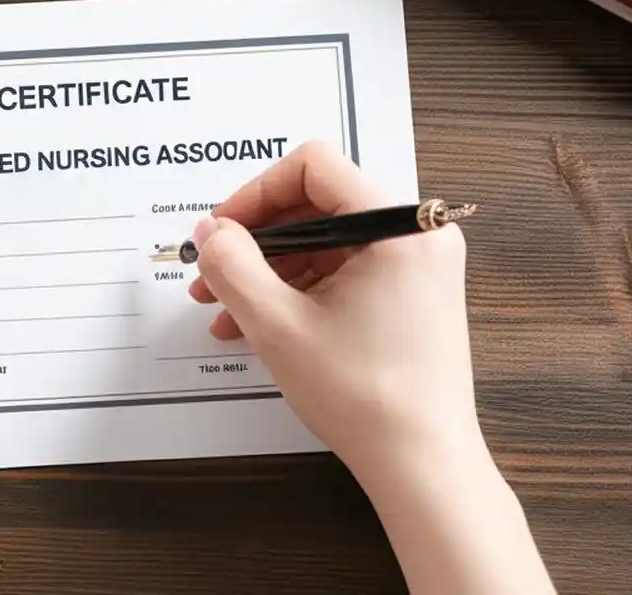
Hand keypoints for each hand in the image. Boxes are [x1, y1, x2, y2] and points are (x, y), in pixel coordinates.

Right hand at [190, 141, 554, 594]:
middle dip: (256, 239)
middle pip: (318, 204)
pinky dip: (300, 290)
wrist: (421, 465)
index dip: (255, 193)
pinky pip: (345, 272)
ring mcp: (418, 267)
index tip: (221, 232)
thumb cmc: (364, 396)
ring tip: (224, 308)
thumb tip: (210, 231)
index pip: (314, 166)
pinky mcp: (411, 297)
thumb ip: (233, 265)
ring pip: (327, 242)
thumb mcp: (277, 324)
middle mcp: (417, 235)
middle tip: (212, 271)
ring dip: (271, 269)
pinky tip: (257, 324)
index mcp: (398, 225)